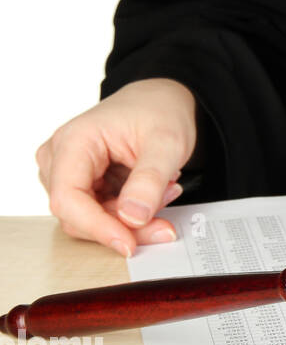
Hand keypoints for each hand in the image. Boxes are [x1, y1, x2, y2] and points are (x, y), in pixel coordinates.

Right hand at [36, 79, 197, 256]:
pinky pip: (101, 214)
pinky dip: (131, 212)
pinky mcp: (82, 185)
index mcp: (74, 141)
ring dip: (132, 218)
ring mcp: (67, 173)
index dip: (97, 227)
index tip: (130, 244)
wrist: (161, 100)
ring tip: (166, 190)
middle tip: (166, 217)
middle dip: (125, 224)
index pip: (68, 198)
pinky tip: (156, 192)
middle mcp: (60, 158)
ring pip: (90, 219)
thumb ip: (149, 180)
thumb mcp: (167, 143)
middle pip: (78, 215)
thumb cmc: (160, 111)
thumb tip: (132, 218)